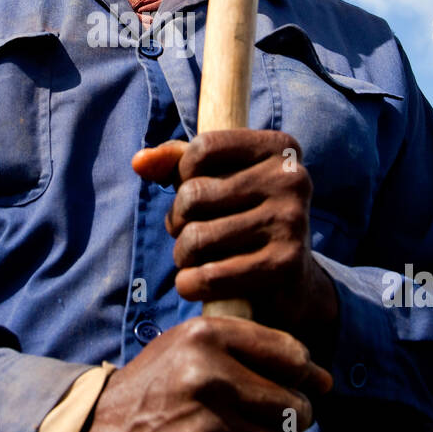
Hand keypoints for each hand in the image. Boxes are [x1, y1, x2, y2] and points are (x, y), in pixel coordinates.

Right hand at [61, 315, 331, 431]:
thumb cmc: (152, 393)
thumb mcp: (187, 349)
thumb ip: (248, 350)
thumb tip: (324, 379)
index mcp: (206, 338)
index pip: (293, 356)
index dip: (305, 381)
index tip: (294, 395)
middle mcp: (206, 378)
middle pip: (297, 409)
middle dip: (291, 428)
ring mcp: (203, 430)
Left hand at [131, 130, 338, 357]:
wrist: (291, 283)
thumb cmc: (243, 218)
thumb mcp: (216, 179)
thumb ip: (176, 161)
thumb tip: (138, 162)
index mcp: (280, 147)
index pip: (202, 148)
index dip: (182, 174)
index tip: (193, 193)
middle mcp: (293, 178)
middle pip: (193, 194)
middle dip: (178, 221)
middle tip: (190, 235)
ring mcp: (292, 221)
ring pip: (197, 238)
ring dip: (182, 255)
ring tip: (194, 259)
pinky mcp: (286, 265)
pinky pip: (210, 275)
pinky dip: (190, 284)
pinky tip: (195, 284)